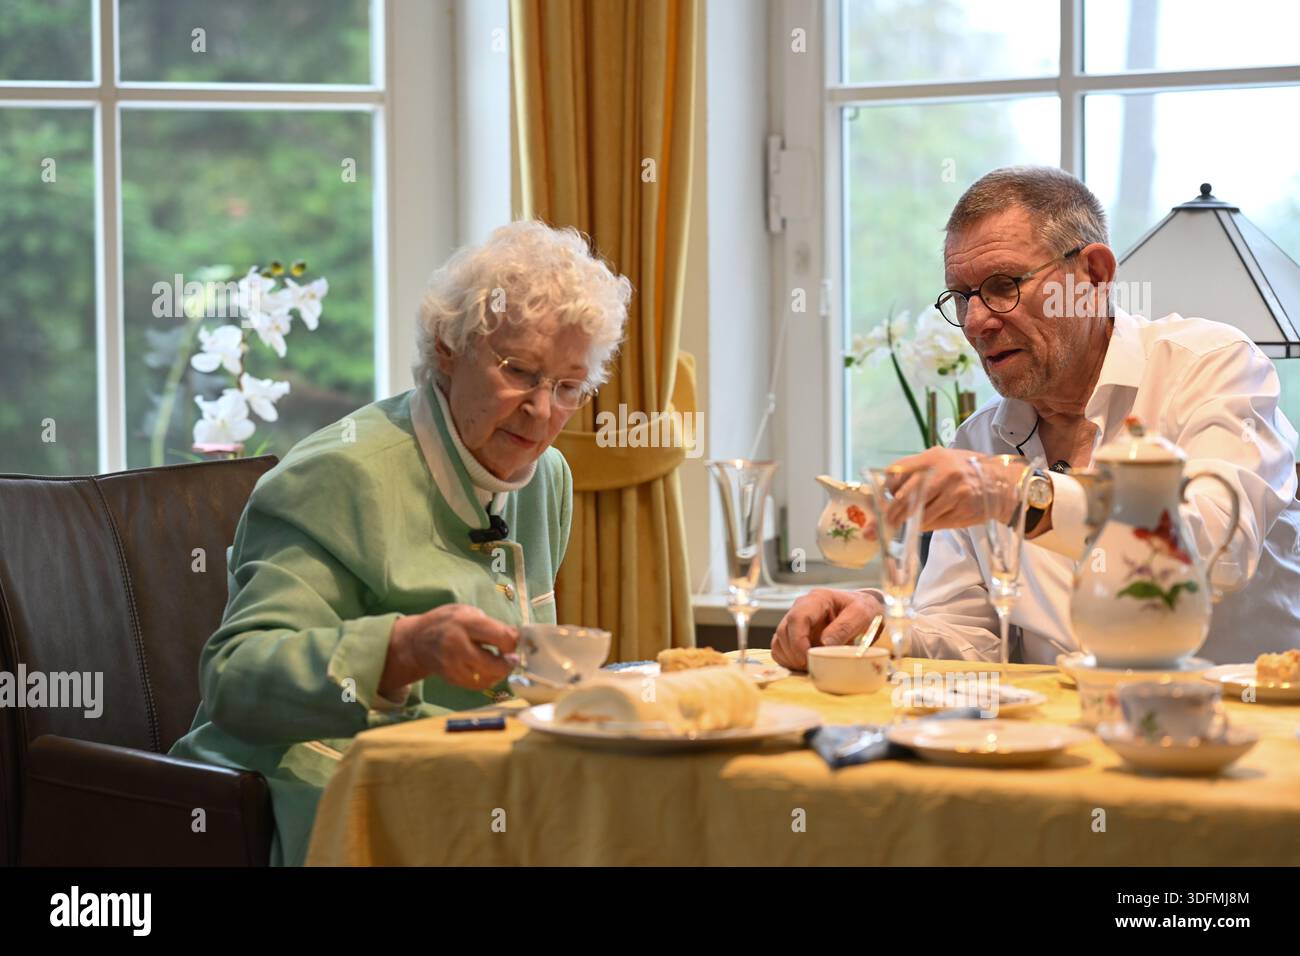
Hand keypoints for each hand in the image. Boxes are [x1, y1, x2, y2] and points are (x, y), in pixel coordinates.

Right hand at [380, 605, 517, 695]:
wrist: (416, 641)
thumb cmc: (446, 622)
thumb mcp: (467, 612)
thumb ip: (490, 624)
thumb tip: (515, 638)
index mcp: (465, 623)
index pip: (501, 637)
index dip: (513, 642)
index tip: (513, 641)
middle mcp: (457, 645)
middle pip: (494, 664)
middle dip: (508, 663)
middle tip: (511, 658)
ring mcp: (452, 665)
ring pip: (487, 678)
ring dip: (499, 673)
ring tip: (499, 664)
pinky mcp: (450, 678)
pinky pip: (476, 685)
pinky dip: (487, 680)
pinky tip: (487, 671)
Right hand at [770, 588, 882, 670]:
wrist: (865, 611)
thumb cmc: (864, 610)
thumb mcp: (862, 614)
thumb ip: (844, 627)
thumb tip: (825, 643)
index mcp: (817, 599)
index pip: (797, 618)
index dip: (798, 640)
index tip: (807, 657)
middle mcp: (801, 608)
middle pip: (784, 631)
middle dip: (795, 653)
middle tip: (811, 667)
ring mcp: (795, 621)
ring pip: (779, 641)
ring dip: (790, 658)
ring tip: (810, 667)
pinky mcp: (794, 634)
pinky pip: (780, 648)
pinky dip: (787, 660)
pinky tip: (803, 665)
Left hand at [887, 447, 1022, 530]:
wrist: (1001, 482)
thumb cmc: (965, 471)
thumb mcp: (942, 461)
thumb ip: (918, 472)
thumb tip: (888, 495)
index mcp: (933, 457)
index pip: (897, 472)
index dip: (886, 490)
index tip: (882, 500)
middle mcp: (943, 472)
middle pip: (905, 497)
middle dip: (891, 513)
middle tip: (885, 523)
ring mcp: (954, 491)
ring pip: (920, 513)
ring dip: (910, 522)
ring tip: (906, 525)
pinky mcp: (963, 508)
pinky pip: (936, 522)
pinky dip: (926, 526)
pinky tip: (925, 524)